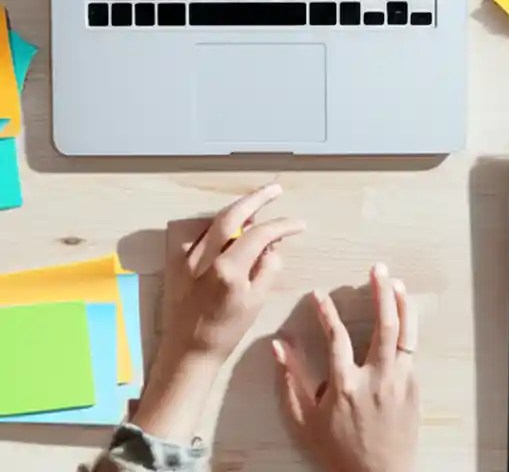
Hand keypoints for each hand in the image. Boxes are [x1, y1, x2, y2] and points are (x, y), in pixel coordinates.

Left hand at [134, 183, 304, 438]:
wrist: (188, 351)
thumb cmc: (226, 332)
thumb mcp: (256, 302)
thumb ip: (268, 268)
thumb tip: (273, 245)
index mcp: (228, 269)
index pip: (260, 234)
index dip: (282, 225)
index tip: (299, 224)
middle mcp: (205, 258)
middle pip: (232, 215)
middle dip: (256, 199)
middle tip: (275, 190)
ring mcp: (186, 258)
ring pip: (212, 220)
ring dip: (236, 210)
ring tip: (255, 207)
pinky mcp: (176, 262)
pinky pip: (196, 233)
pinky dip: (214, 225)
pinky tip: (226, 227)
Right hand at [274, 264, 420, 471]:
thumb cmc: (338, 451)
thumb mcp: (305, 421)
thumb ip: (291, 381)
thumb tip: (278, 347)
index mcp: (346, 387)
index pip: (336, 338)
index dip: (326, 313)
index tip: (319, 295)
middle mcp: (376, 380)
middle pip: (384, 326)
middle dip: (381, 293)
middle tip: (377, 269)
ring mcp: (400, 382)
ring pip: (405, 334)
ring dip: (402, 304)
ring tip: (395, 282)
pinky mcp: (414, 387)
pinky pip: (411, 351)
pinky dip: (408, 328)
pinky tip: (404, 314)